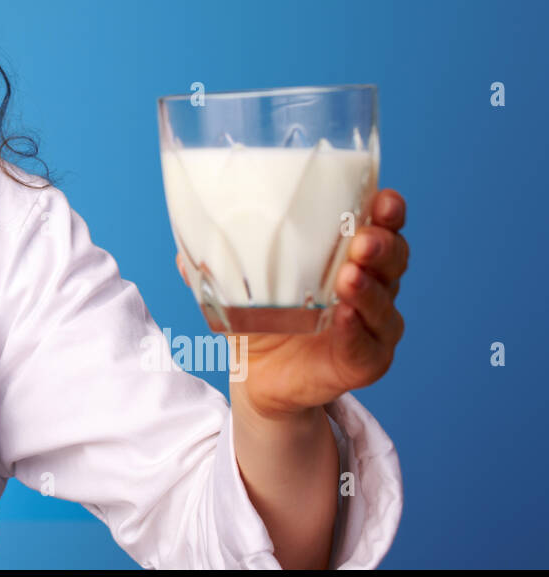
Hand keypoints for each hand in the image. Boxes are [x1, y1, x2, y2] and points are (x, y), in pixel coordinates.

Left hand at [175, 188, 408, 420]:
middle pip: (393, 258)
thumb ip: (213, 261)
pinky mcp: (364, 361)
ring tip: (348, 277)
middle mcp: (370, 284)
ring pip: (385, 301)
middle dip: (382, 245)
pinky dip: (358, 329)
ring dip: (370, 287)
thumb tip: (184, 250)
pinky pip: (368, 344)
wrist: (256, 376)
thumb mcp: (234, 282)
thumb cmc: (257, 316)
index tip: (384, 199)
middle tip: (362, 240)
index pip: (378, 224)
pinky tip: (347, 316)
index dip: (387, 210)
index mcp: (345, 253)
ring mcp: (372, 324)